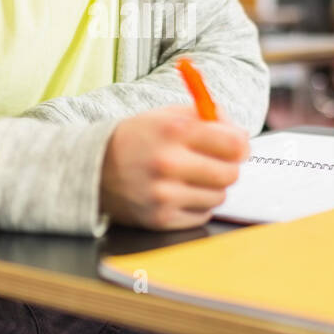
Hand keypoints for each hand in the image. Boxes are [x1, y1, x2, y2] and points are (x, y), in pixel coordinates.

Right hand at [100, 105, 249, 230]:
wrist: (92, 167)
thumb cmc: (137, 138)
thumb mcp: (167, 114)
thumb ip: (208, 118)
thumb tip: (242, 136)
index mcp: (173, 130)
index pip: (234, 144)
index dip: (241, 145)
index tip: (237, 147)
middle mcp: (168, 163)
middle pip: (231, 173)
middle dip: (228, 167)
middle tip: (215, 163)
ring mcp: (164, 194)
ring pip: (219, 196)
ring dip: (211, 187)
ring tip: (189, 178)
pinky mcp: (160, 218)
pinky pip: (202, 214)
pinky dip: (196, 205)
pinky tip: (178, 193)